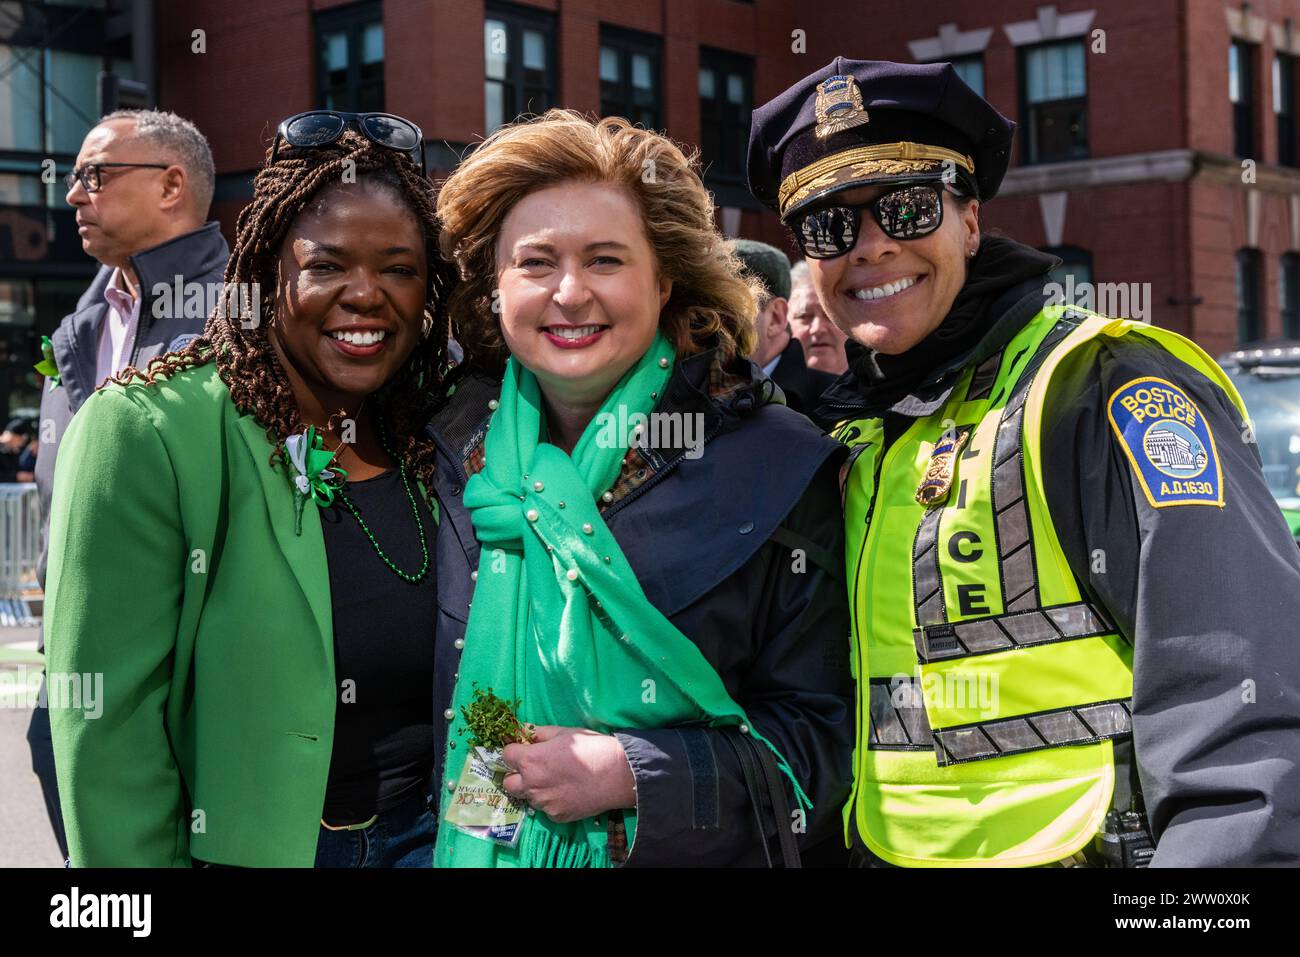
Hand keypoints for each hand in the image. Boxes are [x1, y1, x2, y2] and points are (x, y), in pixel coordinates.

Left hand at [500, 726, 636, 822]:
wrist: (617, 774)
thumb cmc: (591, 747)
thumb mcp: (564, 732)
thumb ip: (539, 733)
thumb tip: (524, 731)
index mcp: (531, 760)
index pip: (505, 755)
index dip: (514, 751)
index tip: (524, 749)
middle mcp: (532, 784)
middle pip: (508, 783)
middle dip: (516, 775)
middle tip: (534, 769)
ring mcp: (543, 803)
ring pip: (528, 797)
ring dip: (535, 789)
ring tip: (556, 780)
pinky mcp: (556, 816)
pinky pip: (546, 808)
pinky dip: (552, 800)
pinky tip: (568, 791)